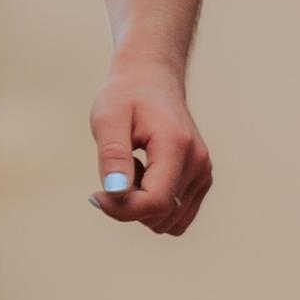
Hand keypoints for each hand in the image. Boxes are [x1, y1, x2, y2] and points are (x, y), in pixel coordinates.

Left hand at [87, 59, 210, 235]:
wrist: (152, 78)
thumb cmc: (125, 96)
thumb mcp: (108, 118)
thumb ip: (112, 155)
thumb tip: (115, 193)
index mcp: (175, 146)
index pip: (155, 202)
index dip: (121, 209)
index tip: (95, 196)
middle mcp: (198, 163)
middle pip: (160, 215)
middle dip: (129, 204)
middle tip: (116, 168)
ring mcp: (204, 173)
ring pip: (168, 221)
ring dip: (142, 205)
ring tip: (133, 168)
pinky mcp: (202, 180)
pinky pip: (177, 215)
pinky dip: (155, 204)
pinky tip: (146, 175)